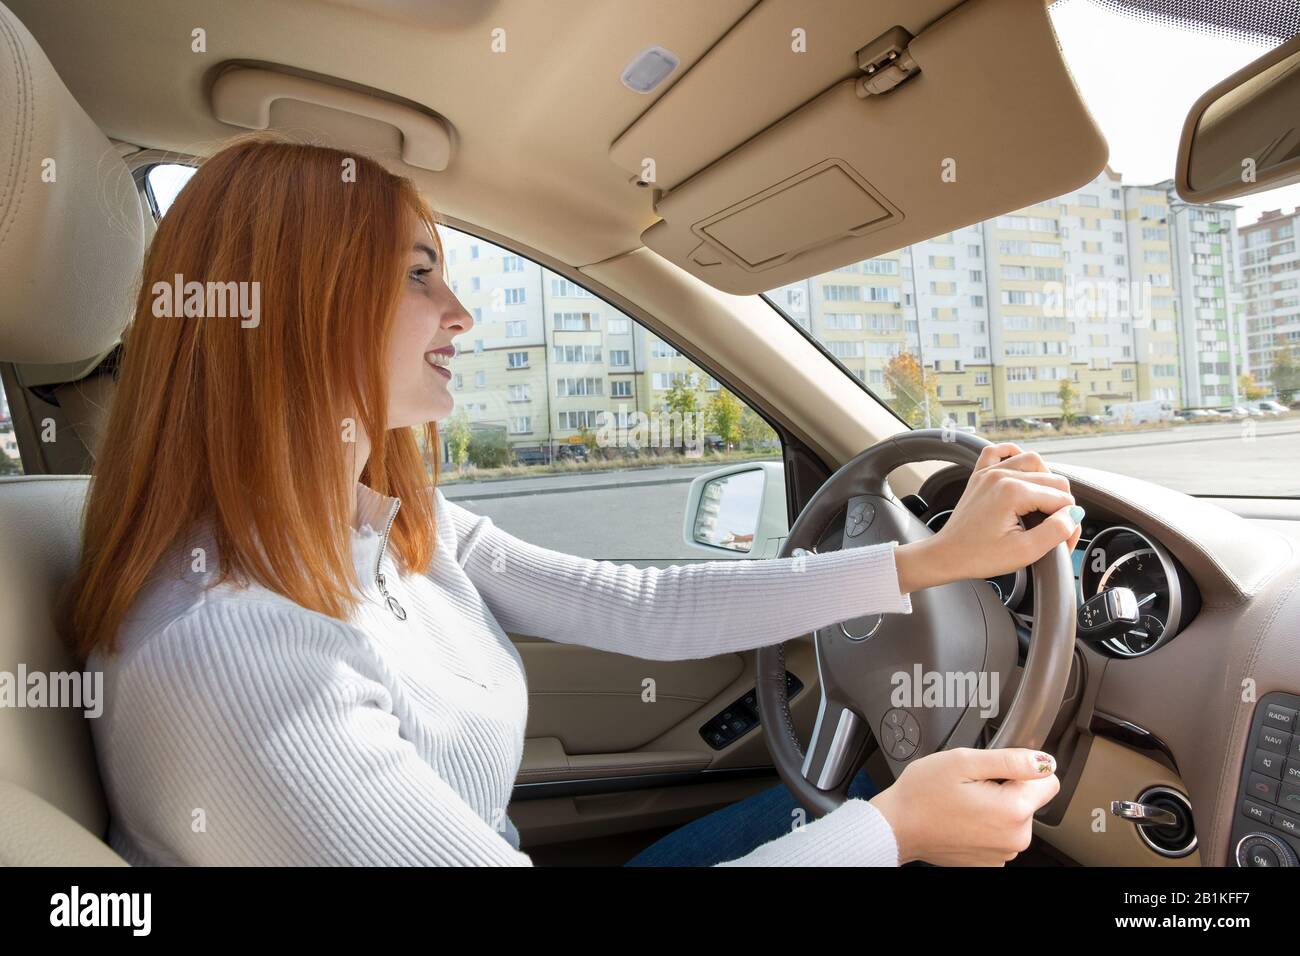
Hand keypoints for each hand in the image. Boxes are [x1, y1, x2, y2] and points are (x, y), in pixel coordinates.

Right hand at [868, 747, 1060, 864]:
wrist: (897, 826)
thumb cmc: (922, 793)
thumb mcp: (963, 761)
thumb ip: (1009, 760)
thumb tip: (1044, 762)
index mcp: (1013, 810)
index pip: (1049, 781)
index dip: (1022, 769)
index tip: (995, 771)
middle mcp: (1015, 838)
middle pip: (1031, 799)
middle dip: (1006, 787)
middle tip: (971, 785)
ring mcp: (1003, 853)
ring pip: (1015, 816)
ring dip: (995, 806)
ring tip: (964, 801)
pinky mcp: (990, 860)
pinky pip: (1000, 833)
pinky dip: (985, 824)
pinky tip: (961, 817)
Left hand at [895, 442, 1083, 592]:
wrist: (947, 555)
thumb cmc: (980, 556)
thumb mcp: (1026, 551)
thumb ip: (1056, 531)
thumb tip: (1074, 515)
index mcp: (1014, 491)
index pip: (1062, 499)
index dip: (1068, 523)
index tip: (1062, 543)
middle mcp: (1002, 475)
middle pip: (1053, 480)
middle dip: (1060, 505)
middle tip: (1055, 530)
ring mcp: (989, 472)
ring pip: (1033, 461)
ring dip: (1044, 480)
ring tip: (1043, 506)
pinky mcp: (980, 475)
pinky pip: (1000, 451)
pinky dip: (1014, 457)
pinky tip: (1022, 473)